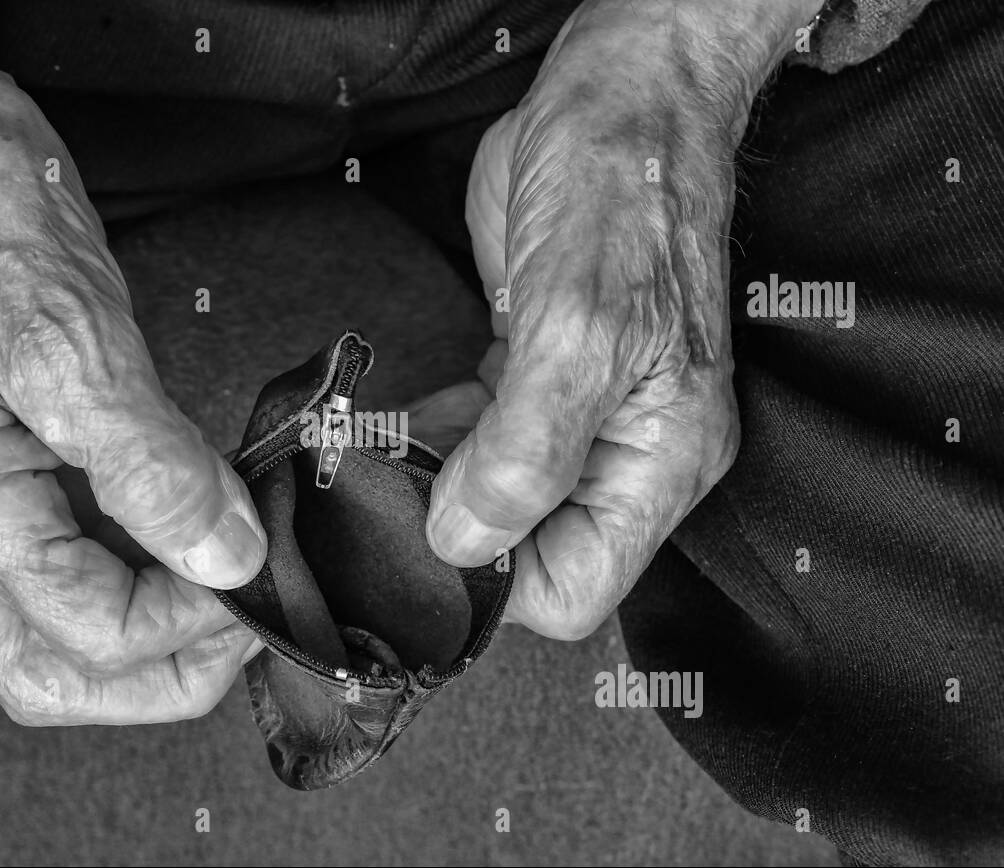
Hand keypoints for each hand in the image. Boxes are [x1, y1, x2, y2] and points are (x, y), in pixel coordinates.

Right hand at [0, 0, 267, 722]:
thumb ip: (149, 464)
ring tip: (230, 595)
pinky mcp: (5, 489)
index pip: (84, 631)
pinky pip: (70, 583)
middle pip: (56, 675)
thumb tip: (226, 557)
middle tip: (245, 621)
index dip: (187, 622)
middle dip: (163, 673)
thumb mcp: (72, 335)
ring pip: (60, 643)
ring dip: (155, 643)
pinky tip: (193, 552)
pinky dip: (141, 590)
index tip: (258, 569)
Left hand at [425, 0, 821, 638]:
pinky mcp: (538, 378)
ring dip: (436, 490)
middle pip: (533, 554)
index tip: (429, 536)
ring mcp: (581, 418)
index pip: (577, 589)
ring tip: (384, 458)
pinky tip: (402, 427)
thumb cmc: (624, 191)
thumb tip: (469, 540)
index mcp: (660, 460)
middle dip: (460, 534)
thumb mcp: (578, 328)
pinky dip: (437, 444)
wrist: (619, 100)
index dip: (499, 580)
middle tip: (392, 496)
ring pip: (498, 503)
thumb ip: (526, 452)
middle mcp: (625, 452)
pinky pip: (481, 445)